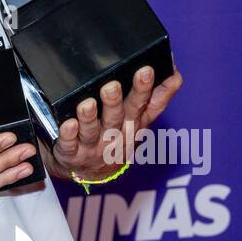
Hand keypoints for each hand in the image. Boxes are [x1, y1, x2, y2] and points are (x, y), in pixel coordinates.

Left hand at [40, 60, 183, 182]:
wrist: (92, 172)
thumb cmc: (117, 136)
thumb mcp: (140, 119)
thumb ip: (157, 96)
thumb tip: (173, 68)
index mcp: (134, 123)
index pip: (146, 106)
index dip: (148, 89)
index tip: (147, 70)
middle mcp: (116, 135)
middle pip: (117, 117)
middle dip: (115, 101)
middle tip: (111, 85)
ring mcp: (94, 147)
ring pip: (92, 131)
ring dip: (89, 118)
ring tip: (87, 104)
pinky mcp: (72, 154)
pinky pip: (70, 145)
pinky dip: (69, 135)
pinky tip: (68, 124)